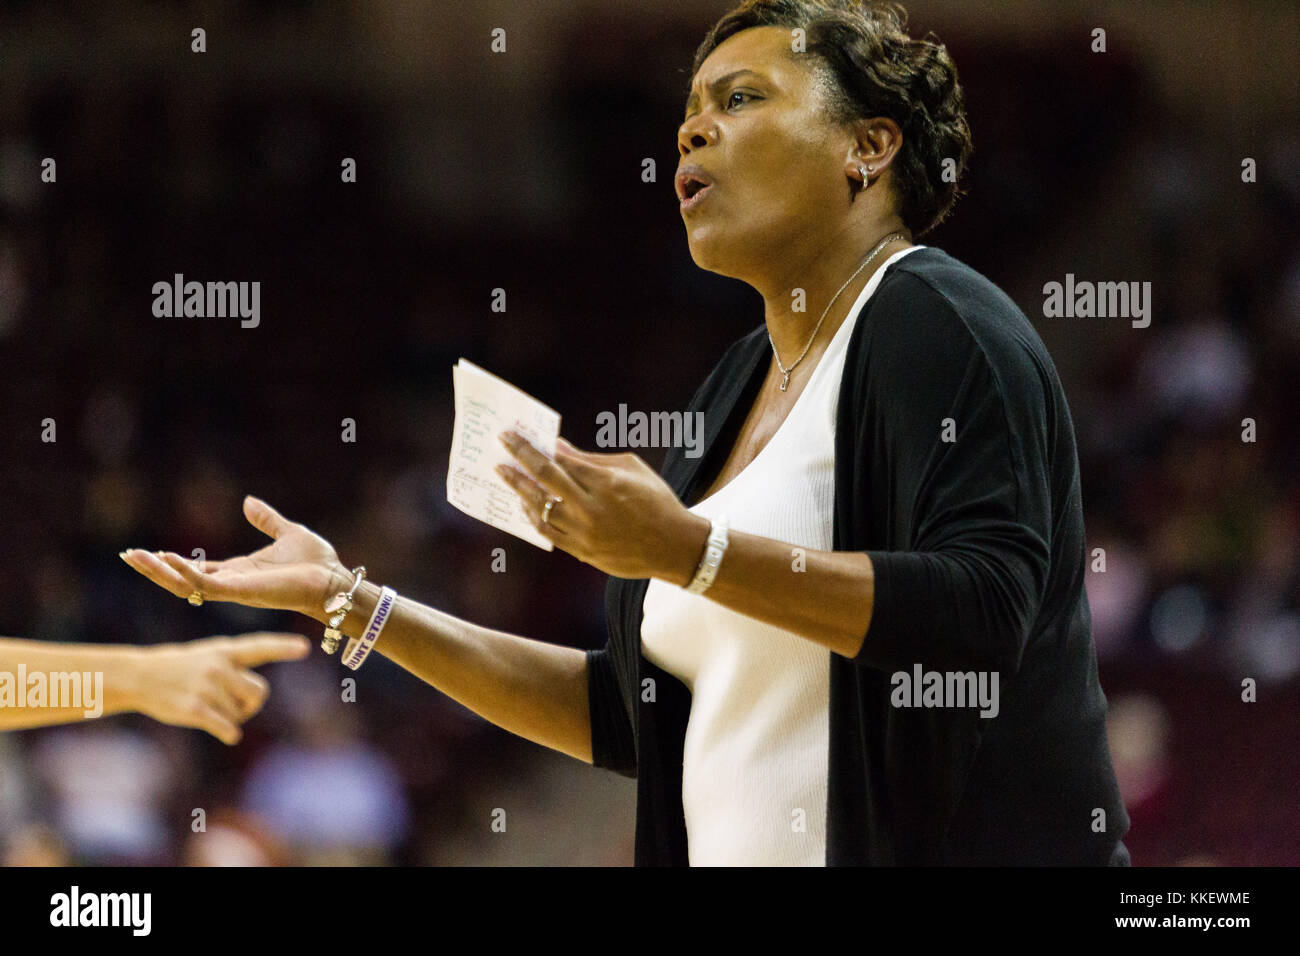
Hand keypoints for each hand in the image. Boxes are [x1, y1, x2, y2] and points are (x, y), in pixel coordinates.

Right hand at [120, 496, 347, 619]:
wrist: (335, 579)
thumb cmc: (316, 563)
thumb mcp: (286, 533)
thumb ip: (266, 519)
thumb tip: (248, 502)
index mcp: (239, 571)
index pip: (196, 569)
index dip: (172, 562)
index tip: (147, 552)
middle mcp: (232, 583)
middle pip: (183, 579)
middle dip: (155, 570)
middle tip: (128, 556)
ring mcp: (236, 589)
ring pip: (188, 584)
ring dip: (161, 572)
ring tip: (135, 557)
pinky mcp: (245, 591)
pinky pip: (208, 585)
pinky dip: (188, 573)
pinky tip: (169, 560)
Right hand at [126, 632, 310, 744]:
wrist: (141, 676)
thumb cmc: (183, 667)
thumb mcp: (210, 655)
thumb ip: (237, 667)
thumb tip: (257, 696)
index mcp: (226, 650)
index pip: (260, 647)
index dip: (283, 648)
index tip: (305, 647)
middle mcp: (219, 667)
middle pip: (259, 693)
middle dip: (250, 704)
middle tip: (231, 703)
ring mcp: (207, 688)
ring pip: (241, 714)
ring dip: (231, 717)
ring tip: (209, 706)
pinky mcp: (195, 710)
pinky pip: (228, 728)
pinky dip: (229, 733)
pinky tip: (223, 731)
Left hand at [495, 430, 709, 582]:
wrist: (674, 546)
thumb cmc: (657, 501)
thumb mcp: (632, 469)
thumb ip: (592, 460)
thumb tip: (558, 448)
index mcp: (606, 482)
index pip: (560, 460)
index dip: (535, 446)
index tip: (516, 435)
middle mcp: (592, 507)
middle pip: (545, 478)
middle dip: (519, 457)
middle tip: (502, 444)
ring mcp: (585, 532)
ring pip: (540, 508)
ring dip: (519, 488)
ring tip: (505, 474)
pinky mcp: (583, 552)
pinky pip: (548, 533)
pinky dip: (533, 517)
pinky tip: (524, 505)